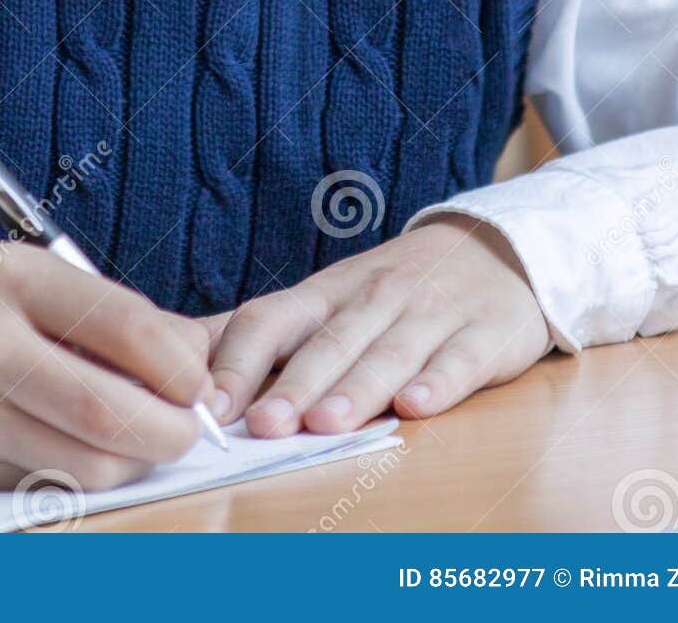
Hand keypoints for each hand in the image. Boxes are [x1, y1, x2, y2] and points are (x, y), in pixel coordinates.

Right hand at [0, 243, 214, 489]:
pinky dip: (82, 475)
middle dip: (171, 430)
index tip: (199, 383)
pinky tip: (79, 447)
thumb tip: (197, 362)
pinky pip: (49, 485)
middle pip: (110, 412)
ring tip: (135, 437)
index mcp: (13, 278)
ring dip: (132, 461)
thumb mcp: (32, 278)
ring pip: (87, 464)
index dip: (182, 366)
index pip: (125, 327)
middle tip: (187, 427)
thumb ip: (113, 315)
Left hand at [206, 217, 551, 434]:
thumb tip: (181, 355)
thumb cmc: (393, 291)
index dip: (239, 361)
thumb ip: (260, 332)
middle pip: (328, 343)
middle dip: (294, 385)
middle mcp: (373, 298)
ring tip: (325, 423)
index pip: (271, 318)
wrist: (495, 252)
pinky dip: (438, 383)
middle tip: (263, 425)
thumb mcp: (326, 301)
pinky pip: (458, 360)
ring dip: (356, 389)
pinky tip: (416, 407)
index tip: (210, 405)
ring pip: (387, 353)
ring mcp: (430, 314)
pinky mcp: (483, 334)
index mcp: (325, 294)